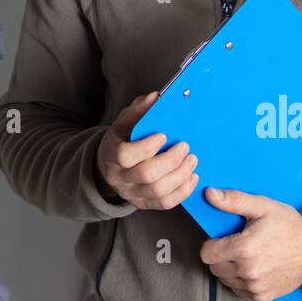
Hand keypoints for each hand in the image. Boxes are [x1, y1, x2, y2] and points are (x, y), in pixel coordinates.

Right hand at [94, 92, 199, 209]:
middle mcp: (119, 177)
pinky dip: (183, 191)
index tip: (163, 136)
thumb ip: (139, 109)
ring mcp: (131, 193)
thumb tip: (156, 97)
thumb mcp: (124, 122)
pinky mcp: (143, 204)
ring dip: (181, 175)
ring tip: (192, 160)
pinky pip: (165, 203)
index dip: (146, 147)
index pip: (126, 155)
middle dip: (171, 160)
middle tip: (185, 147)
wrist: (108, 168)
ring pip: (159, 191)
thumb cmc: (121, 141)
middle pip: (147, 174)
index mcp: (110, 154)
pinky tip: (192, 177)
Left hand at [199, 189, 301, 300]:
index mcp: (244, 249)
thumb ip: (234, 200)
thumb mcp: (262, 206)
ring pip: (225, 279)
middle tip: (236, 244)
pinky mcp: (262, 297)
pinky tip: (254, 267)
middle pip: (214, 267)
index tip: (223, 238)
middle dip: (220, 256)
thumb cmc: (289, 226)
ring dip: (229, 269)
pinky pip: (238, 290)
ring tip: (246, 256)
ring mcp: (255, 286)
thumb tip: (209, 194)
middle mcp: (248, 271)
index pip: (207, 253)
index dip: (212, 243)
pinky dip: (240, 280)